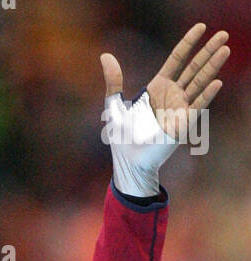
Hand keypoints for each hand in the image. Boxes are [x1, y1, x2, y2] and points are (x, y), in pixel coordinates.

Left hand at [101, 23, 229, 138]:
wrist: (128, 163)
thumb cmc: (122, 138)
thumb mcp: (113, 105)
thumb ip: (113, 81)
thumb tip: (105, 56)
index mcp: (158, 87)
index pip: (178, 59)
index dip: (189, 42)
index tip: (201, 27)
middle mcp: (172, 96)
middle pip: (194, 67)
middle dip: (208, 51)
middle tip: (224, 33)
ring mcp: (179, 109)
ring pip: (199, 83)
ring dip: (213, 67)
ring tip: (226, 49)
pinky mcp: (182, 125)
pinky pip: (197, 107)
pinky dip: (206, 96)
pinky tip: (216, 83)